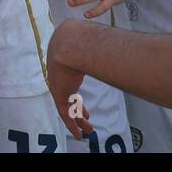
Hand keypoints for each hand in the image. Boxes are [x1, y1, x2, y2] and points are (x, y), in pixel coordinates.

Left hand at [45, 20, 94, 138]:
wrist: (69, 42)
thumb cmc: (82, 39)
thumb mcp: (89, 44)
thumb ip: (99, 47)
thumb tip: (114, 41)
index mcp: (64, 65)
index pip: (69, 83)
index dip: (76, 93)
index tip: (82, 102)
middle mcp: (58, 76)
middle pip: (67, 96)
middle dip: (77, 108)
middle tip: (86, 117)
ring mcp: (57, 85)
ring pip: (68, 108)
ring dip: (78, 120)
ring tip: (87, 131)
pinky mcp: (59, 94)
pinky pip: (66, 114)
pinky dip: (72, 124)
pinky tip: (79, 133)